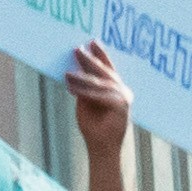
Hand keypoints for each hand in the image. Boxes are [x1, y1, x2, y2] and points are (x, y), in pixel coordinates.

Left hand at [68, 40, 131, 155]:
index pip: (108, 68)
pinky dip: (85, 92)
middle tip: (77, 49)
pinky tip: (71, 88)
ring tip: (67, 74)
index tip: (92, 41)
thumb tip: (76, 71)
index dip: (101, 54)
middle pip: (105, 72)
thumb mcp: (86, 102)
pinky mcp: (121, 107)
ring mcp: (124, 99)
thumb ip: (85, 88)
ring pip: (101, 83)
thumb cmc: (93, 127)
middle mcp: (123, 92)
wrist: (101, 148)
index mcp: (116, 89)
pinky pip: (100, 96)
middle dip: (91, 60)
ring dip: (82, 78)